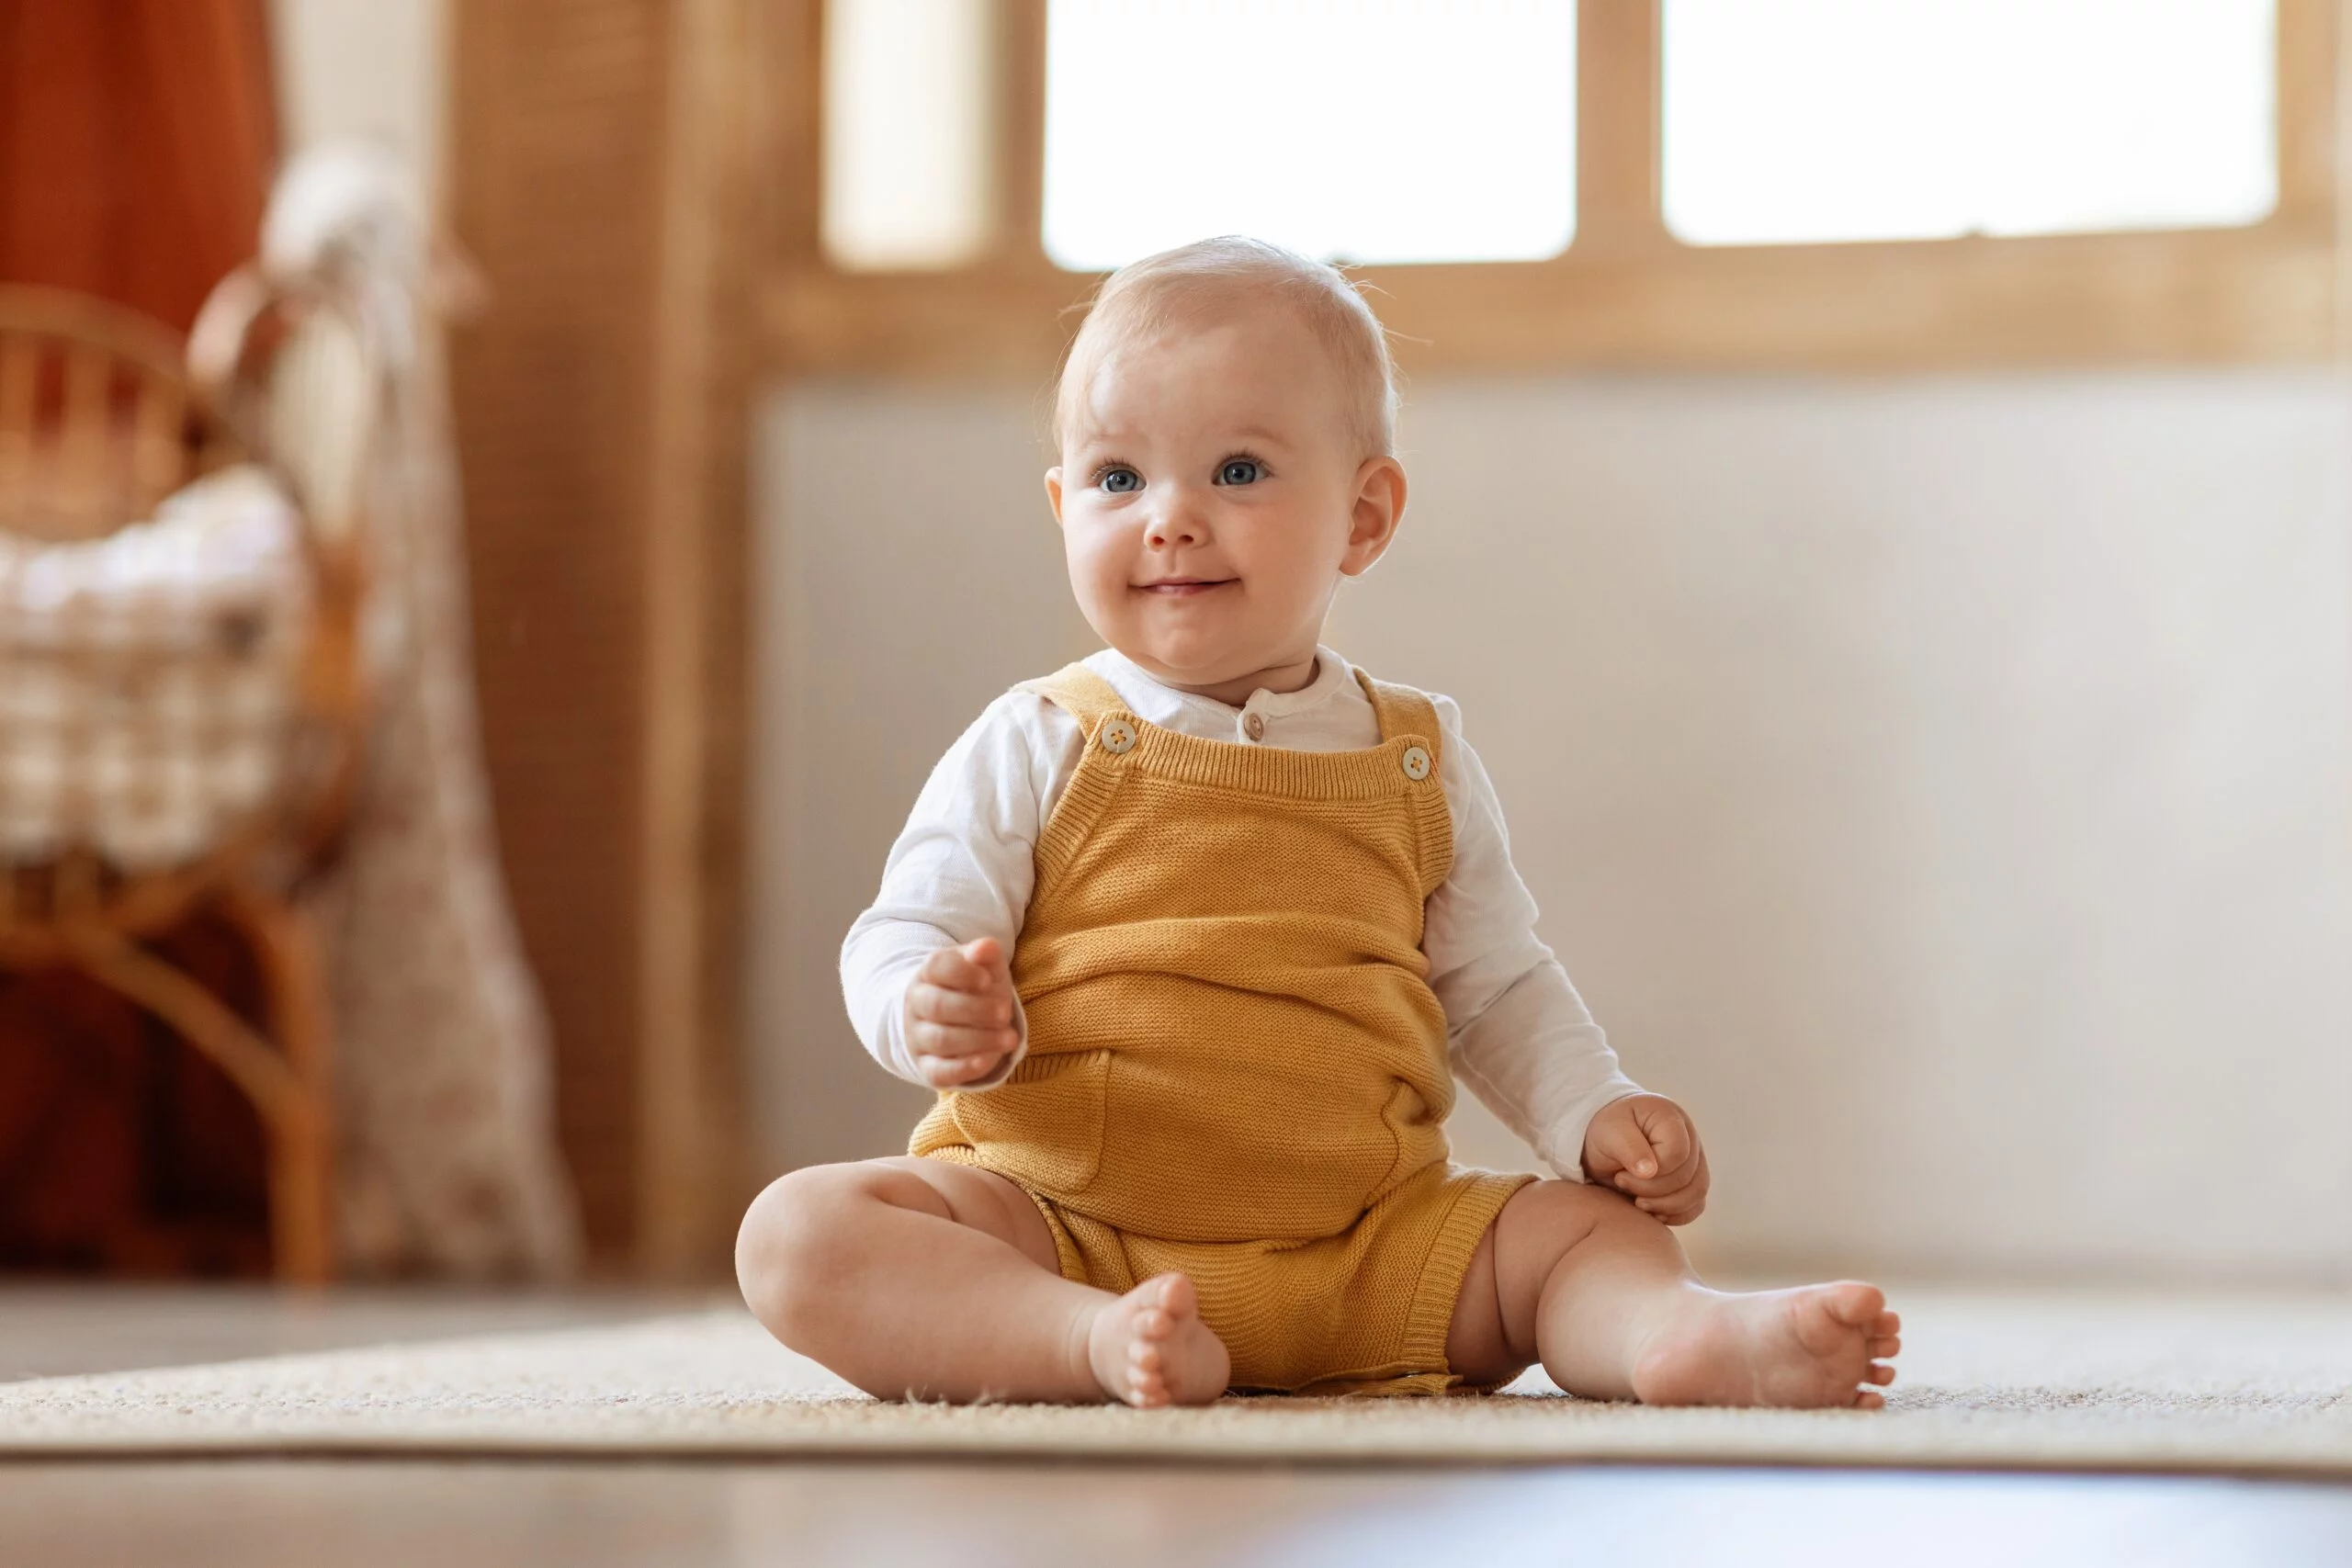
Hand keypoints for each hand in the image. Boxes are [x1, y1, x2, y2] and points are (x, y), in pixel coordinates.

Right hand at [904, 937, 1020, 1088]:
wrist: (952, 1017)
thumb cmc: (973, 987)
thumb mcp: (983, 967)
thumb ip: (985, 955)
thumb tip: (985, 948)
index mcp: (929, 972)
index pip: (939, 967)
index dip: (963, 973)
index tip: (987, 980)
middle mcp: (917, 1003)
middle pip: (938, 1005)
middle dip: (975, 1010)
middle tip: (1004, 1013)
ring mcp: (918, 1036)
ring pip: (941, 1040)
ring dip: (978, 1040)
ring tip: (1010, 1038)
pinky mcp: (926, 1066)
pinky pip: (939, 1071)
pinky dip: (963, 1068)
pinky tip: (988, 1061)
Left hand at [1581, 1093, 1708, 1224]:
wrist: (1607, 1141)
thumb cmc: (1608, 1130)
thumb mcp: (1609, 1132)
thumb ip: (1629, 1148)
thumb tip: (1650, 1172)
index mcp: (1670, 1118)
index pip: (1677, 1154)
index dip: (1652, 1173)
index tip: (1620, 1174)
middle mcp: (1690, 1138)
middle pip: (1687, 1177)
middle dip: (1652, 1190)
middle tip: (1621, 1183)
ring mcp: (1694, 1160)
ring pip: (1697, 1193)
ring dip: (1665, 1206)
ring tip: (1637, 1202)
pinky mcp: (1691, 1181)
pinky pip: (1697, 1205)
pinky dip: (1676, 1214)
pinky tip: (1652, 1212)